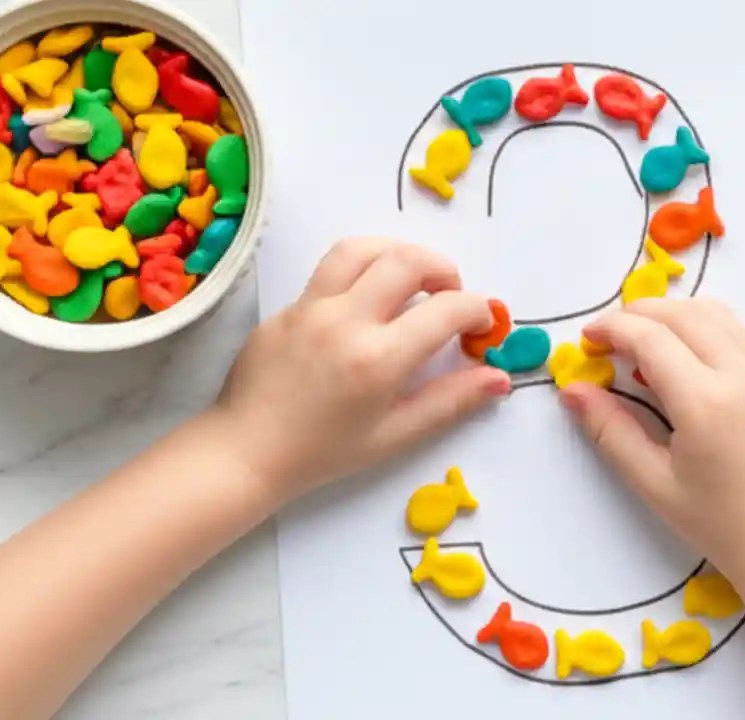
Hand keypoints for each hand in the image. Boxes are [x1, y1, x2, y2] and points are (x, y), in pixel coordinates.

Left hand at [213, 238, 510, 501]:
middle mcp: (345, 321)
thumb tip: (499, 378)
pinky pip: (330, 272)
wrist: (246, 450)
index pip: (446, 309)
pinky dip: (361, 275)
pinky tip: (366, 306)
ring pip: (362, 249)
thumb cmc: (323, 453)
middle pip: (407, 259)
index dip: (477, 310)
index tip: (481, 326)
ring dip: (398, 254)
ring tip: (411, 281)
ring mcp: (311, 307)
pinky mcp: (287, 307)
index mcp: (378, 359)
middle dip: (443, 269)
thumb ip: (450, 401)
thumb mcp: (394, 436)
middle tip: (450, 295)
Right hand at [561, 298, 744, 591]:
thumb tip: (572, 390)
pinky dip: (700, 326)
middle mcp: (740, 375)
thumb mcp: (653, 483)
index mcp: (706, 403)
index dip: (612, 328)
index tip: (586, 341)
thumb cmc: (718, 525)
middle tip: (605, 340)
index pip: (651, 337)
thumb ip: (611, 431)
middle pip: (682, 313)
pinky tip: (680, 359)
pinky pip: (735, 331)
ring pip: (714, 312)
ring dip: (671, 314)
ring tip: (641, 343)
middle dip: (637, 314)